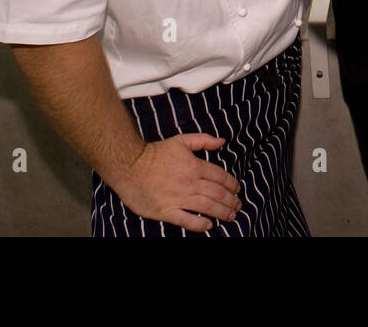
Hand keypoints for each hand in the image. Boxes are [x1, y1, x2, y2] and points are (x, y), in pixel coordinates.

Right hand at [110, 134, 242, 230]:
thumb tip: (222, 141)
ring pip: (207, 208)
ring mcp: (178, 199)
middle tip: (238, 206)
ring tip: (231, 216)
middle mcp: (190, 183)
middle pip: (218, 194)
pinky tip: (209, 225)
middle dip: (232, 201)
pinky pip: (187, 221)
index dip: (233, 185)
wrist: (129, 165)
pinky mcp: (166, 211)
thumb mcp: (181, 141)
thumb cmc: (155, 153)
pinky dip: (200, 225)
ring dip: (223, 213)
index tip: (238, 190)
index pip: (221, 177)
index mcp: (195, 166)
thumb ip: (203, 140)